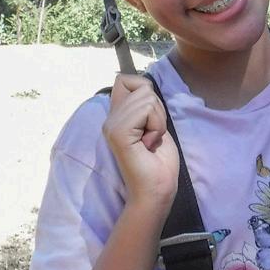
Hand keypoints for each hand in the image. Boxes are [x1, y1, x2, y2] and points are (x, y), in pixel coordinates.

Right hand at [102, 76, 177, 210]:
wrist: (156, 191)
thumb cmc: (159, 162)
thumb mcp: (153, 124)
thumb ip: (144, 106)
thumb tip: (144, 85)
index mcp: (116, 116)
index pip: (125, 79)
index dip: (144, 91)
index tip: (149, 119)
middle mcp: (110, 119)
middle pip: (141, 86)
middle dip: (157, 109)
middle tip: (152, 135)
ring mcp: (112, 125)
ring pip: (147, 97)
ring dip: (158, 120)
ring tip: (150, 141)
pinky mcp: (118, 133)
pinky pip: (146, 109)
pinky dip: (157, 126)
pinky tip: (149, 145)